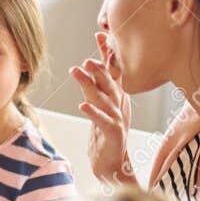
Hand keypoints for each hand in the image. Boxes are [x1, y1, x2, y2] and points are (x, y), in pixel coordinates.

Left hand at [69, 32, 135, 183]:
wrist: (111, 165)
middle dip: (99, 67)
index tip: (100, 35)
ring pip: (104, 98)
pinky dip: (93, 112)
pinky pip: (103, 121)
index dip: (107, 54)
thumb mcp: (99, 108)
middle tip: (87, 55)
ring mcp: (118, 119)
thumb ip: (94, 89)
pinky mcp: (114, 133)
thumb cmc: (104, 136)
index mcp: (117, 97)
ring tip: (79, 71)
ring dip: (91, 84)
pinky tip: (82, 105)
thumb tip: (86, 68)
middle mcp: (120, 105)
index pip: (113, 71)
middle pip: (110, 82)